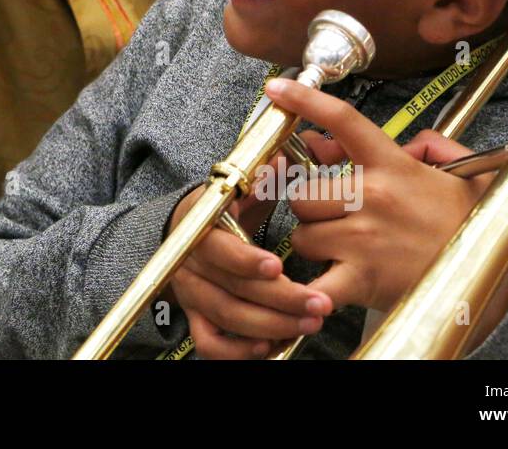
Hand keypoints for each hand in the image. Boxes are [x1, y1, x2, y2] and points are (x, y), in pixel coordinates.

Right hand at [162, 156, 333, 358]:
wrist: (194, 228)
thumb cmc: (228, 206)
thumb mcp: (242, 186)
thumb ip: (265, 174)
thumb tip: (286, 157)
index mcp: (197, 224)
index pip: (215, 247)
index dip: (244, 260)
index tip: (277, 266)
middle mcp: (188, 261)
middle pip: (229, 290)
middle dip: (278, 301)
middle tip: (319, 304)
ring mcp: (190, 292)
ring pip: (226, 318)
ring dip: (271, 325)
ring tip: (311, 322)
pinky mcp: (195, 316)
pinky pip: (209, 344)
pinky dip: (238, 350)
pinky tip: (271, 344)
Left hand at [262, 77, 507, 313]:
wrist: (490, 279)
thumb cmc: (470, 224)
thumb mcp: (458, 170)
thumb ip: (421, 143)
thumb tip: (357, 141)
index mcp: (394, 166)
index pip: (343, 120)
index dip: (305, 99)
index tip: (276, 87)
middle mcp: (374, 197)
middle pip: (302, 193)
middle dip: (309, 205)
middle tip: (331, 215)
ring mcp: (365, 240)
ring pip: (302, 234)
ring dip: (313, 242)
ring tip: (341, 249)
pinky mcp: (362, 280)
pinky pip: (315, 280)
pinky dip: (311, 287)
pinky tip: (321, 286)